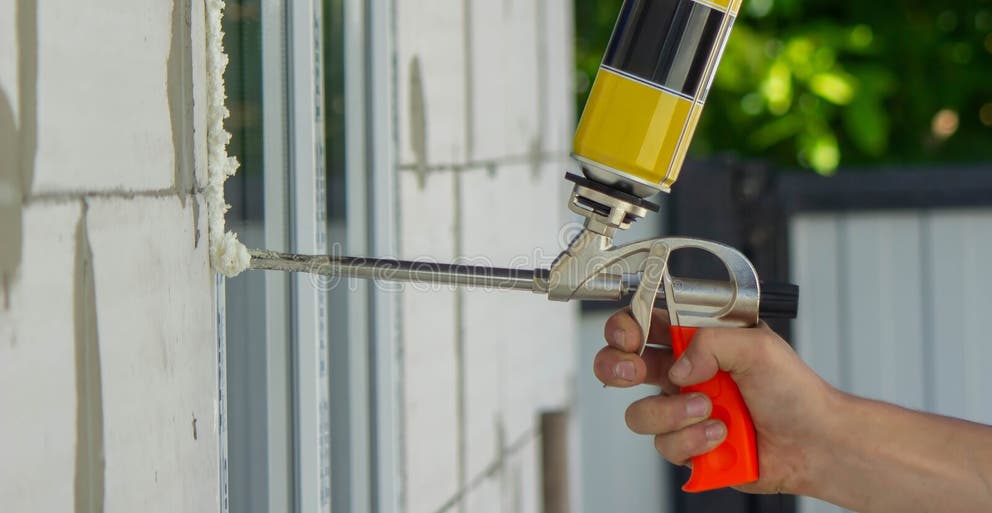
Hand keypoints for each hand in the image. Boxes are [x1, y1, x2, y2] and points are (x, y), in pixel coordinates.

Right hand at [593, 308, 837, 494]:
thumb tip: (677, 366)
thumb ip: (711, 342)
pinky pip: (664, 445)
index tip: (629, 337)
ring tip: (710, 411)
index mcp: (696, 341)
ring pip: (640, 412)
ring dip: (673, 413)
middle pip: (621, 366)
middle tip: (635, 371)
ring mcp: (680, 411)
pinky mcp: (686, 445)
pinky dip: (694, 441)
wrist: (813, 443)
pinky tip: (722, 435)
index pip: (645, 325)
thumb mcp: (758, 346)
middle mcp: (682, 375)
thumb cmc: (794, 392)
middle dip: (617, 367)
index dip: (626, 327)